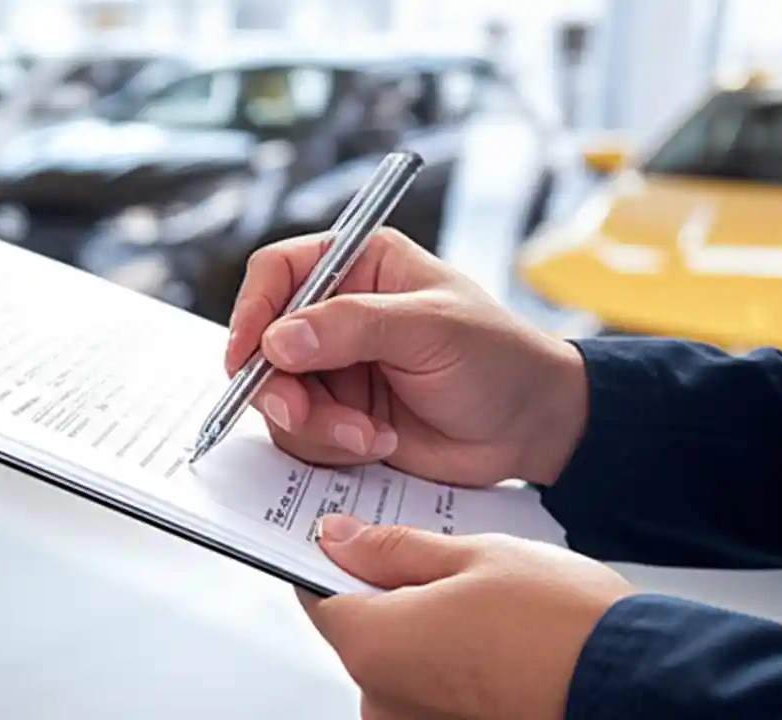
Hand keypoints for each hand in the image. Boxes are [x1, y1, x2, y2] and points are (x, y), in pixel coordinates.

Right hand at [226, 229, 587, 486]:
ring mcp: (335, 369)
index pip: (277, 273)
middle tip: (304, 411)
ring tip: (366, 433)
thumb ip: (353, 326)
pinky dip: (330, 447)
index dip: (252, 310)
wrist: (531, 429)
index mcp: (358, 266)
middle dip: (280, 386)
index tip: (249, 353)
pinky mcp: (339, 416)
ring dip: (314, 425)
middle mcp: (336, 315)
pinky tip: (376, 443)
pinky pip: (300, 435)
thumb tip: (281, 337)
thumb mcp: (431, 328)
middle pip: (263, 344)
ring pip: (278, 397)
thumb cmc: (500, 359)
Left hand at [302, 515, 633, 719]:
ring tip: (488, 607)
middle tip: (448, 565)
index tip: (355, 540)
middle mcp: (383, 700)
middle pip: (362, 632)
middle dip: (392, 594)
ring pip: (402, 664)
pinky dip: (452, 666)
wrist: (643, 686)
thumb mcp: (473, 555)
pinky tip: (497, 643)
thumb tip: (339, 540)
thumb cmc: (565, 624)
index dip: (333, 560)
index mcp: (373, 644)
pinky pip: (433, 693)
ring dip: (427, 632)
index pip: (318, 595)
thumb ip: (393, 549)